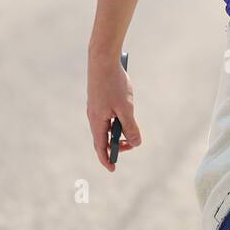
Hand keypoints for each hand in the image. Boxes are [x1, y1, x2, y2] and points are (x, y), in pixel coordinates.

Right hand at [86, 55, 140, 171]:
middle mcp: (93, 116)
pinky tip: (123, 114)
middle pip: (102, 137)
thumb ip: (130, 126)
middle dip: (115, 145)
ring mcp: (94, 107)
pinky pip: (105, 116)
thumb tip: (136, 143)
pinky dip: (114, 121)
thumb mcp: (126, 107)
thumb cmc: (114, 84)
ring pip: (105, 126)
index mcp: (97, 121)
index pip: (101, 147)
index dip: (107, 159)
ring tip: (128, 130)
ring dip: (116, 131)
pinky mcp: (98, 99)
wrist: (102, 60)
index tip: (113, 169)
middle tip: (130, 145)